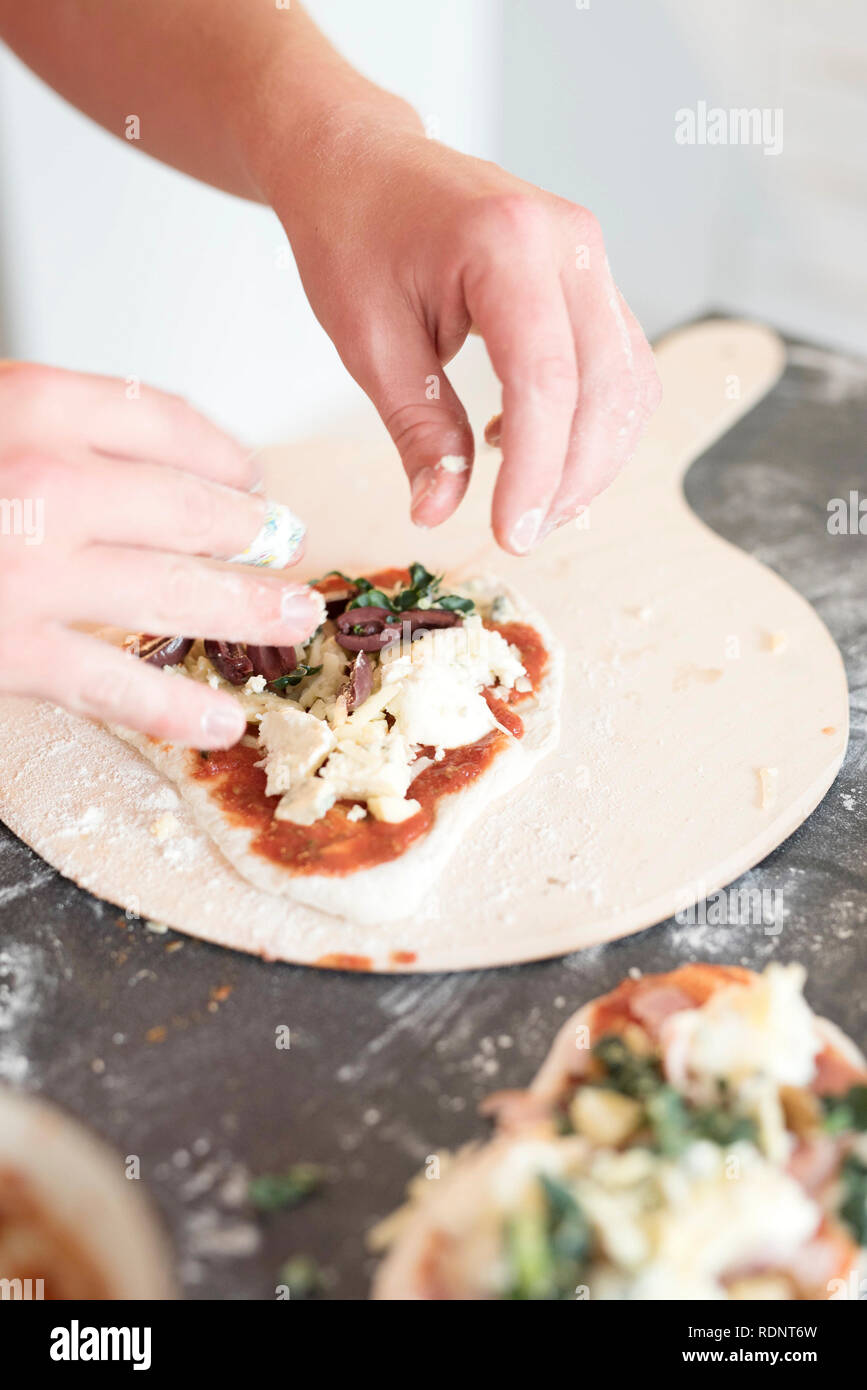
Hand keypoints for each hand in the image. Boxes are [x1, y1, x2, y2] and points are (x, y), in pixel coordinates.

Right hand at [0, 363, 321, 744]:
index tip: (248, 471)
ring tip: (291, 618)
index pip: (160, 418)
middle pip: (189, 507)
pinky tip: (220, 719)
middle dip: (250, 532)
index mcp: (28, 405)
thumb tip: (131, 461)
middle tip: (285, 544)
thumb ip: (36, 425)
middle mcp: (45, 481)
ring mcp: (32, 572)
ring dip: (247, 609)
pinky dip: (176, 706)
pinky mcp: (10, 651)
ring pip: (175, 595)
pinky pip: (115, 684)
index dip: (220, 450)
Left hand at [274, 110, 660, 553]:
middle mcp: (568, 241)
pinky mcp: (590, 276)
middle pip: (605, 386)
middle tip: (522, 534)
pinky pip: (618, 364)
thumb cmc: (353, 234)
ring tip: (532, 502)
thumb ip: (417, 428)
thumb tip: (439, 512)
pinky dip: (592, 421)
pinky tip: (531, 445)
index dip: (537, 470)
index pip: (546, 379)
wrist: (361, 162)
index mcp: (506, 243)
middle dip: (572, 476)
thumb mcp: (368, 341)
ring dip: (593, 457)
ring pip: (627, 381)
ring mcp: (589, 255)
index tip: (511, 534)